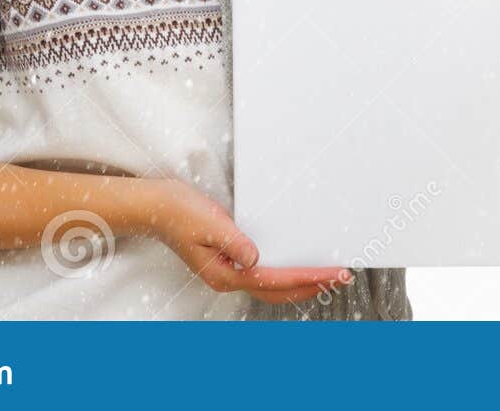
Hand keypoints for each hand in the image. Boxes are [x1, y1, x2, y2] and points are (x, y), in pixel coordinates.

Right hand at [133, 177, 355, 304]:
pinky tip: (297, 268)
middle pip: (279, 290)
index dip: (307, 277)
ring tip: (327, 277)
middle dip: (313, 285)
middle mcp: (229, 278)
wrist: (157, 208)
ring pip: (274, 286)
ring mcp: (229, 272)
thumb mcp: (209, 224)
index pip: (276, 279)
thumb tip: (255, 259)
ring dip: (302, 283)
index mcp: (225, 273)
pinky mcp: (230, 262)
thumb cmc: (180, 213)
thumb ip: (234, 242)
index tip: (332, 274)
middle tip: (342, 277)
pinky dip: (286, 275)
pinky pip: (265, 275)